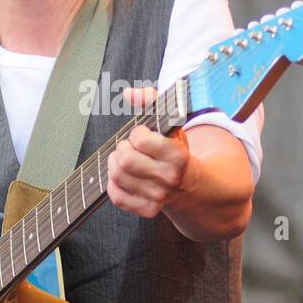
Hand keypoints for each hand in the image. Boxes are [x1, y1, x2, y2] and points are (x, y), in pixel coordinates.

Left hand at [106, 86, 193, 218]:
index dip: (137, 134)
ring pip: (117, 177)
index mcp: (177, 155)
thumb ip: (152, 101)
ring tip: (125, 160)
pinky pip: (116, 196)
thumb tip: (129, 93)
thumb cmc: (174, 150)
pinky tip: (124, 177)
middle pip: (125, 160)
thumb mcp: (170, 123)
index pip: (140, 140)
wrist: (188, 185)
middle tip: (129, 148)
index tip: (142, 135)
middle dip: (122, 148)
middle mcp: (169, 178)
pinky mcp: (147, 209)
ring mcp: (158, 196)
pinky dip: (114, 184)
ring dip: (115, 164)